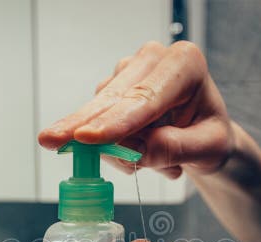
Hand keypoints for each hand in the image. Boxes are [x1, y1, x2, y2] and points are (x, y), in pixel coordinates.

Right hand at [38, 41, 248, 178]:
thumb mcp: (208, 149)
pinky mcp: (112, 86)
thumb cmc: (210, 136)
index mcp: (186, 64)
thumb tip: (139, 152)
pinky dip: (112, 146)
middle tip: (51, 141)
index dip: (114, 122)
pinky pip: (97, 121)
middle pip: (112, 98)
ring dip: (116, 148)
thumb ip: (176, 149)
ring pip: (101, 111)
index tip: (87, 139)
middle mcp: (154, 59)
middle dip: (81, 124)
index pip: (145, 98)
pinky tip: (141, 151)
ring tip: (160, 164)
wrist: (203, 134)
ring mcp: (129, 70)